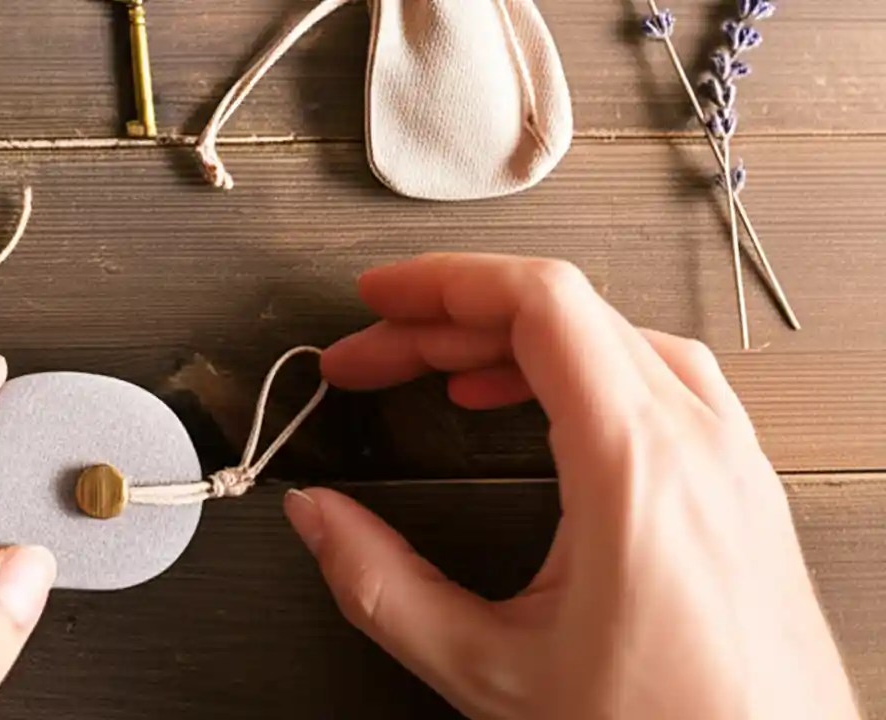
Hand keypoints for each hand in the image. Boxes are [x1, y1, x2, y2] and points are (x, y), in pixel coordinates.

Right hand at [285, 254, 859, 718]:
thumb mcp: (492, 669)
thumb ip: (382, 587)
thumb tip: (320, 520)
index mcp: (637, 465)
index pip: (540, 305)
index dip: (443, 284)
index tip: (381, 298)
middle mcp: (697, 442)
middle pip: (564, 314)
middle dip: (450, 321)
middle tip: (376, 357)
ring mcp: (730, 457)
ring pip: (613, 336)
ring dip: (515, 340)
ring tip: (443, 372)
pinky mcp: (739, 483)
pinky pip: (657, 378)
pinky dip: (579, 369)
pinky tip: (539, 404)